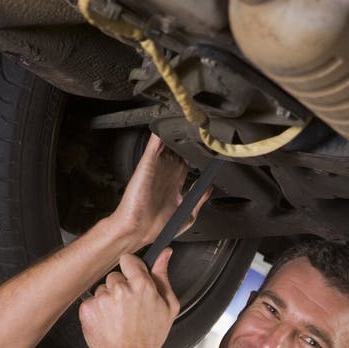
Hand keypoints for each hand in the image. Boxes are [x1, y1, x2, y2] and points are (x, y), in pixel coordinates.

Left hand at [79, 249, 179, 347]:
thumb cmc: (148, 338)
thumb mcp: (167, 308)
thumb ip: (163, 277)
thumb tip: (165, 255)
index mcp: (142, 286)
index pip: (129, 260)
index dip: (131, 270)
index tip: (132, 280)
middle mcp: (121, 290)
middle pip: (115, 276)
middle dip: (120, 288)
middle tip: (128, 308)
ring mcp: (103, 299)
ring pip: (103, 289)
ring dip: (108, 300)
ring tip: (118, 319)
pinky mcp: (88, 308)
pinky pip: (92, 301)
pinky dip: (97, 311)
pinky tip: (108, 323)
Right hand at [106, 133, 210, 252]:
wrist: (138, 230)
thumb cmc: (157, 228)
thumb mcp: (187, 215)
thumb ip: (199, 199)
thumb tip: (209, 187)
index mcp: (176, 184)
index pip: (189, 163)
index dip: (198, 154)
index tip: (208, 146)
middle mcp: (167, 173)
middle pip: (180, 148)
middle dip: (190, 139)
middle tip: (202, 127)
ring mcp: (158, 165)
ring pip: (169, 142)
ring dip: (178, 131)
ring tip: (189, 117)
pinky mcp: (149, 161)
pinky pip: (155, 141)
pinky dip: (162, 131)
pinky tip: (170, 121)